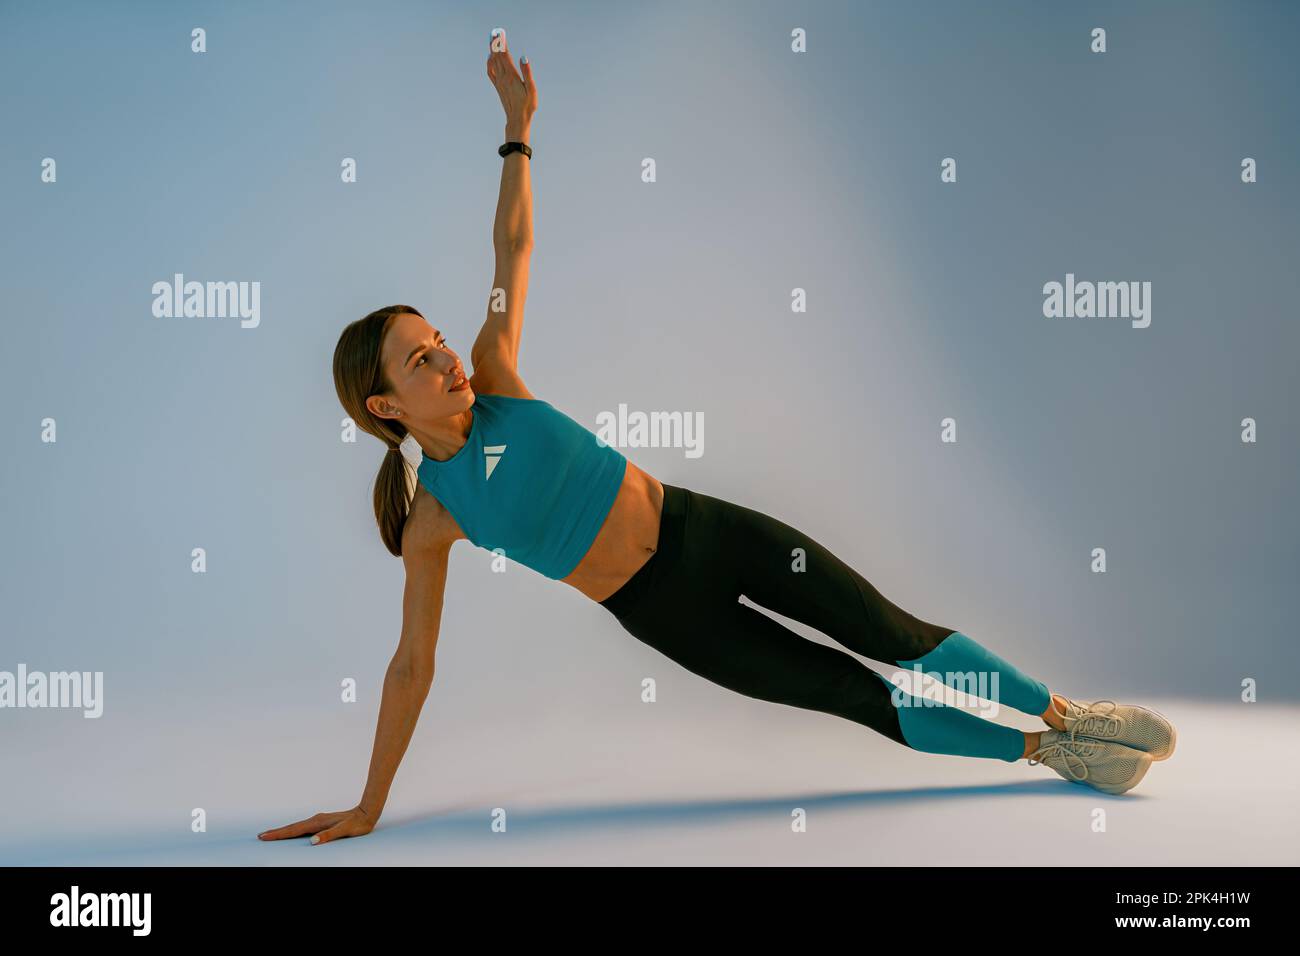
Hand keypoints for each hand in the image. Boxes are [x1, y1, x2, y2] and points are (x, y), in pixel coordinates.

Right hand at [257, 805, 375, 844]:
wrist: (367, 812)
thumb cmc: (357, 824)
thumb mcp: (344, 831)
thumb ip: (329, 836)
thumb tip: (313, 841)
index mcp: (318, 823)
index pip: (294, 830)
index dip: (279, 834)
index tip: (264, 836)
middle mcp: (316, 820)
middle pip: (292, 827)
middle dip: (276, 832)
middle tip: (261, 836)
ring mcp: (318, 820)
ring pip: (297, 827)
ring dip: (284, 831)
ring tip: (271, 834)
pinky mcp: (322, 822)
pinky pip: (303, 827)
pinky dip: (294, 830)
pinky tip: (292, 833)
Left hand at [486, 28, 536, 132]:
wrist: (517, 119)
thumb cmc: (527, 105)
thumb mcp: (532, 89)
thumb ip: (527, 73)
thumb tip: (523, 57)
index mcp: (511, 76)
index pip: (505, 56)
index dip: (502, 43)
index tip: (500, 33)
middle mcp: (503, 78)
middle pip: (497, 57)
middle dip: (496, 44)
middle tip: (494, 32)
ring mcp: (499, 82)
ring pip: (493, 62)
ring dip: (492, 51)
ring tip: (492, 40)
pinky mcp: (498, 87)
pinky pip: (491, 72)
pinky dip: (489, 63)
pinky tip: (490, 58)